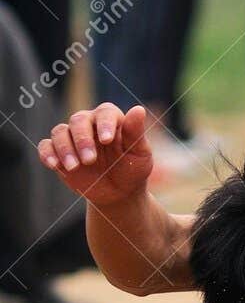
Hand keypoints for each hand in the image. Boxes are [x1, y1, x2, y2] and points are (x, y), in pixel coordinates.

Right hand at [38, 105, 153, 208]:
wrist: (118, 193)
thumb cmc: (132, 169)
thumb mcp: (139, 154)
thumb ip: (136, 133)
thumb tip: (139, 110)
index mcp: (110, 120)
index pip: (105, 113)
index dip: (104, 124)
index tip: (106, 140)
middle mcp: (89, 124)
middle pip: (78, 121)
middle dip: (82, 140)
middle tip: (90, 160)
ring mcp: (72, 137)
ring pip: (60, 132)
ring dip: (65, 149)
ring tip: (74, 168)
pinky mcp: (59, 152)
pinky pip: (47, 146)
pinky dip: (47, 153)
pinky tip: (53, 165)